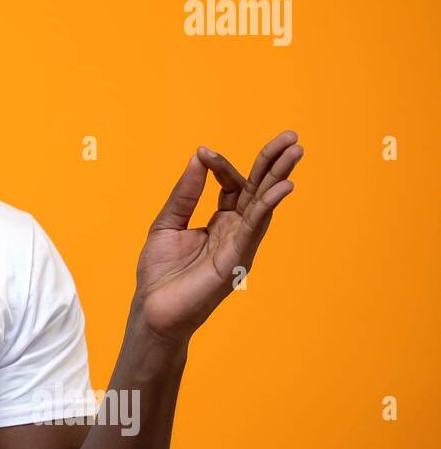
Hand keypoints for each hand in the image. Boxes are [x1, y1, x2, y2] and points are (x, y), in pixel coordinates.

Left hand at [132, 130, 302, 344]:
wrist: (153, 311)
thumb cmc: (160, 274)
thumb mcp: (167, 222)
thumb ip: (185, 193)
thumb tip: (199, 158)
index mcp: (219, 221)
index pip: (232, 184)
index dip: (221, 165)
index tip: (205, 152)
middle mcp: (235, 231)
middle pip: (259, 190)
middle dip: (274, 163)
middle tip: (292, 137)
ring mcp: (239, 245)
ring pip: (263, 205)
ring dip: (279, 177)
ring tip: (295, 152)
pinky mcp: (236, 260)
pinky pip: (255, 228)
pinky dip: (268, 206)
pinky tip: (282, 187)